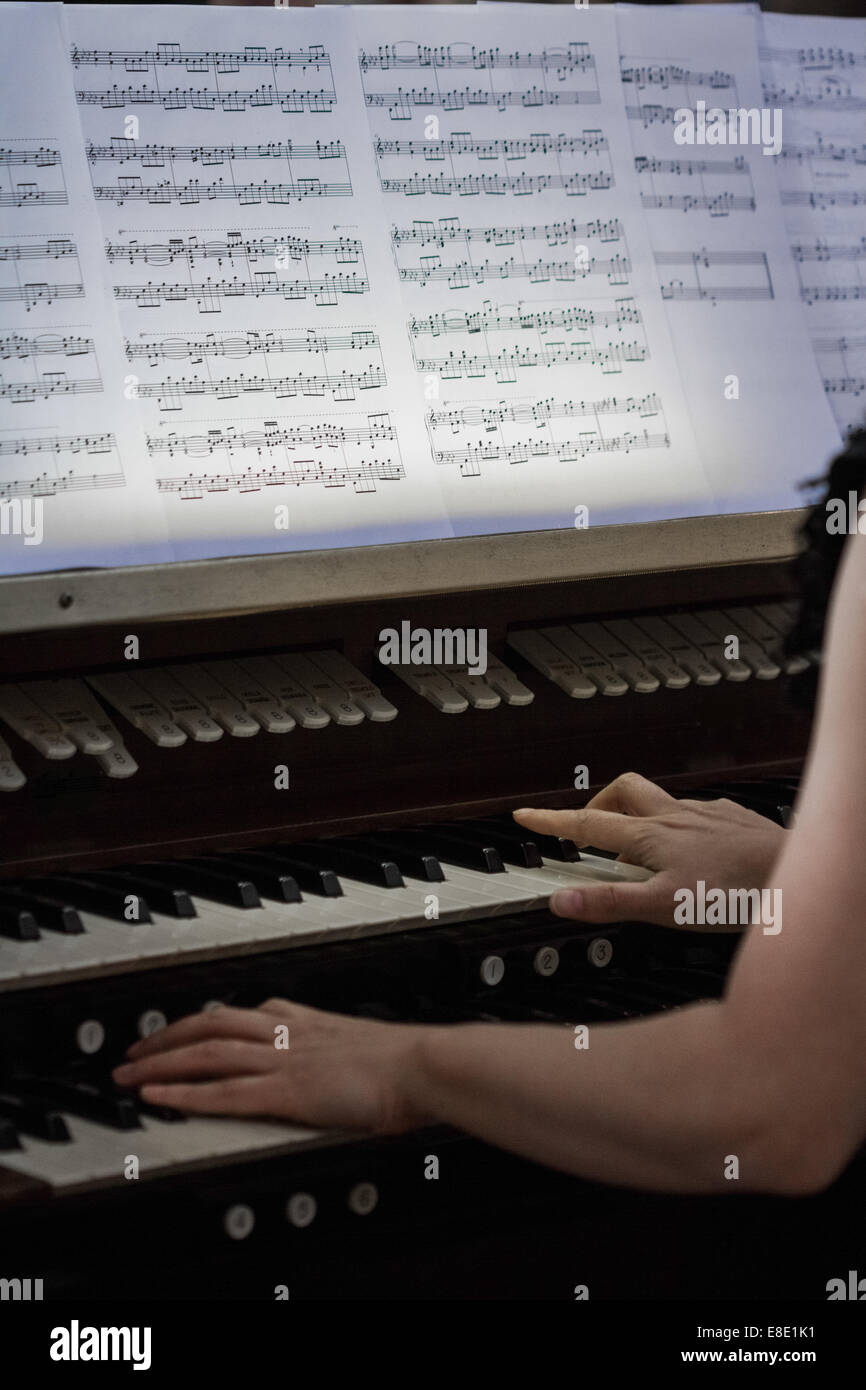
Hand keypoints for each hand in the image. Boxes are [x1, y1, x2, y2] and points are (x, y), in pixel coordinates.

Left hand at [112, 998, 429, 1131]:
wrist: (425, 1065)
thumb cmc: (410, 1061)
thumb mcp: (368, 1044)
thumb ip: (344, 1047)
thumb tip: (347, 1059)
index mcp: (308, 1021)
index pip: (244, 1013)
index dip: (204, 1022)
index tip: (182, 1028)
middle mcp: (289, 1033)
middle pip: (212, 1025)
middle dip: (167, 1037)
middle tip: (133, 1049)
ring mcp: (285, 1061)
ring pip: (208, 1054)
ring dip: (162, 1063)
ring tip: (128, 1073)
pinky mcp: (287, 1092)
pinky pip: (225, 1093)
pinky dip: (186, 1095)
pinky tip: (158, 1099)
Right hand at [514, 771, 785, 928]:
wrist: (795, 873)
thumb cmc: (737, 891)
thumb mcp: (663, 907)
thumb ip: (609, 903)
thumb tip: (560, 901)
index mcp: (649, 837)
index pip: (586, 825)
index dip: (551, 822)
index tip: (525, 816)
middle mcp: (674, 816)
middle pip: (622, 792)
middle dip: (597, 802)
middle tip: (586, 825)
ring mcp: (704, 814)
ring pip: (659, 799)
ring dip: (639, 812)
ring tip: (637, 842)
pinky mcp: (732, 818)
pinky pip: (696, 810)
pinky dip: (681, 823)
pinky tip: (692, 846)